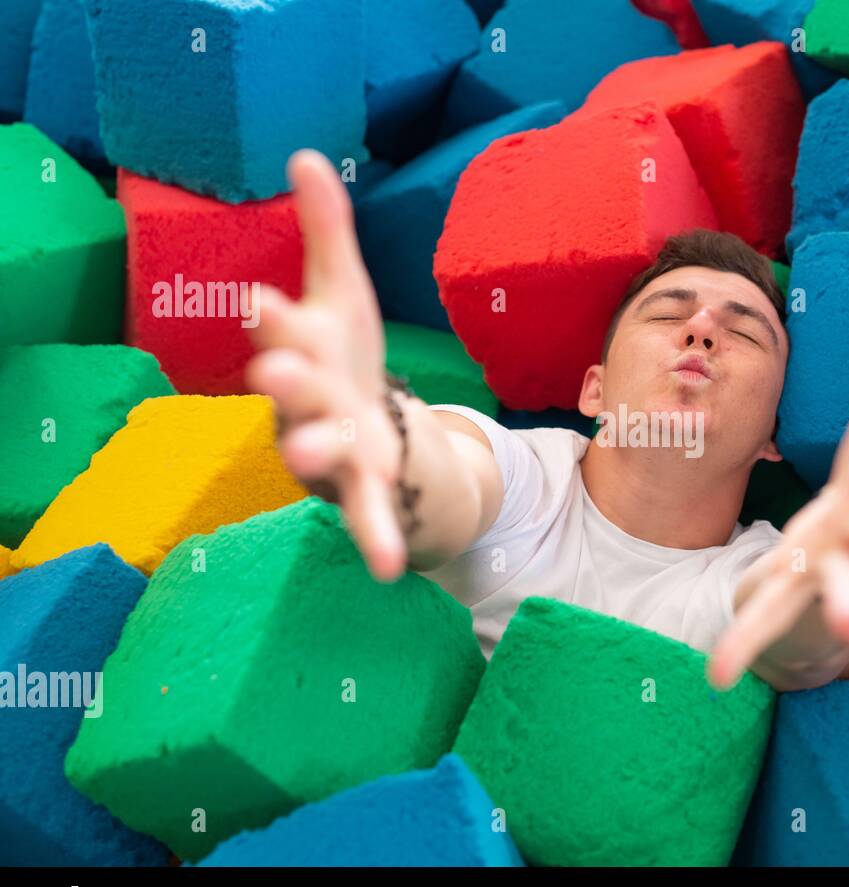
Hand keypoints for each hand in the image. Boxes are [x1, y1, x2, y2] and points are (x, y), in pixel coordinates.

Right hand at [245, 150, 407, 581]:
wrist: (364, 418)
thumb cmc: (344, 351)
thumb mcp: (342, 289)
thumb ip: (325, 230)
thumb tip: (306, 154)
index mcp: (304, 351)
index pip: (285, 332)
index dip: (274, 321)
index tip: (260, 302)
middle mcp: (308, 403)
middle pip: (294, 394)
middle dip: (286, 385)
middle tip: (273, 374)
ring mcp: (331, 450)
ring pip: (318, 455)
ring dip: (314, 456)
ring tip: (315, 459)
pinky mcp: (360, 488)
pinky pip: (366, 515)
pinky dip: (376, 539)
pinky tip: (388, 569)